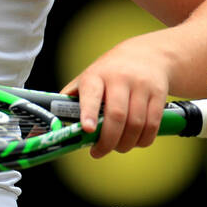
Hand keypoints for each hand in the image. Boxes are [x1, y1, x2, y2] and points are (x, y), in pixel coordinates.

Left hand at [59, 35, 171, 158]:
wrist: (147, 55)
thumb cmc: (111, 72)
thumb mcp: (88, 78)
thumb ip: (71, 100)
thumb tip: (47, 126)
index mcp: (96, 76)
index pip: (91, 93)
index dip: (88, 112)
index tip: (87, 128)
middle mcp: (119, 78)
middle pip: (116, 115)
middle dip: (108, 140)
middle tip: (100, 151)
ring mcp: (140, 85)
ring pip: (136, 123)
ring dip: (126, 143)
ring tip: (118, 147)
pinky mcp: (158, 93)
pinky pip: (153, 124)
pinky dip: (144, 139)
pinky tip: (136, 141)